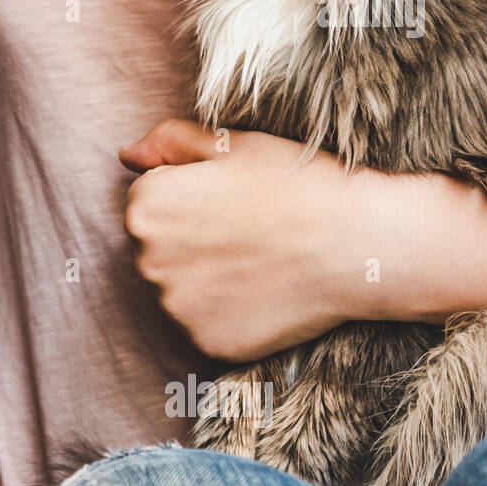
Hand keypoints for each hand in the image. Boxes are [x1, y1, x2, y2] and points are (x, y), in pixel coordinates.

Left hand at [119, 119, 486, 361]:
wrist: (358, 242)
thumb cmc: (297, 183)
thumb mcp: (230, 143)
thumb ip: (168, 144)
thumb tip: (128, 155)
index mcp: (145, 207)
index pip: (148, 203)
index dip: (193, 198)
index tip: (233, 200)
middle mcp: (147, 260)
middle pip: (157, 249)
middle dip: (191, 240)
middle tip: (249, 231)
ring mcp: (176, 307)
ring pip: (181, 290)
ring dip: (208, 280)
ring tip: (259, 262)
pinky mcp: (206, 342)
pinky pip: (206, 326)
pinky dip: (229, 314)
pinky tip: (265, 293)